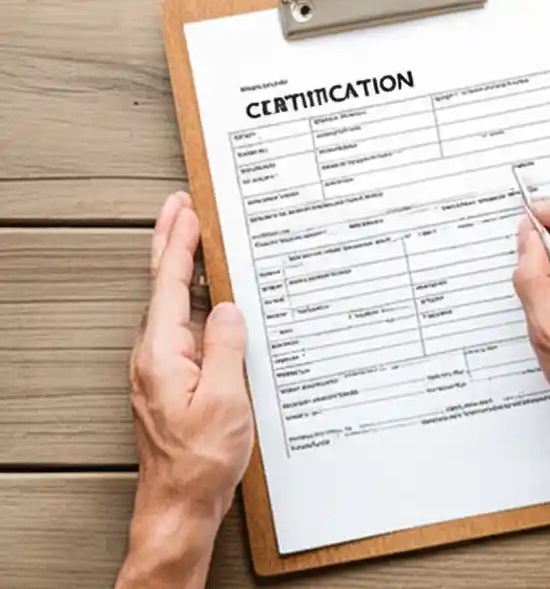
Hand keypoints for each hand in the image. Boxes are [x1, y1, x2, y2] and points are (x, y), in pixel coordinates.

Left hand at [117, 192, 253, 588]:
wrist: (181, 503)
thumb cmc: (201, 459)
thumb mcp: (226, 397)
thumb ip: (227, 346)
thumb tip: (230, 309)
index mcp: (163, 353)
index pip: (172, 284)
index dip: (180, 244)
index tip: (186, 211)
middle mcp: (155, 357)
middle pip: (163, 288)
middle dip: (170, 244)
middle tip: (178, 209)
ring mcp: (162, 371)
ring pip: (173, 307)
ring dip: (183, 271)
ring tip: (193, 242)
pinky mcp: (174, 385)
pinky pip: (185, 331)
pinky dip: (195, 303)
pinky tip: (211, 303)